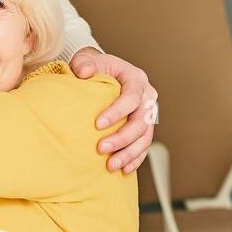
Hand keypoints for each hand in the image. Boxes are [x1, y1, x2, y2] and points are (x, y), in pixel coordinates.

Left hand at [68, 48, 157, 174]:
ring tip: (111, 165)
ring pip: (145, 137)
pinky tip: (124, 170)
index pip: (131, 97)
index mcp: (136, 79)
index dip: (117, 112)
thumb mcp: (87, 61)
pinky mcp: (143, 128)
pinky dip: (135, 159)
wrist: (101, 74)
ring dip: (129, 153)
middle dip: (122, 138)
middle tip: (101, 148)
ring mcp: (148, 114)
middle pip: (141, 121)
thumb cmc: (93, 68)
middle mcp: (147, 97)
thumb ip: (84, 64)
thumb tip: (84, 72)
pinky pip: (144, 146)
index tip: (97, 125)